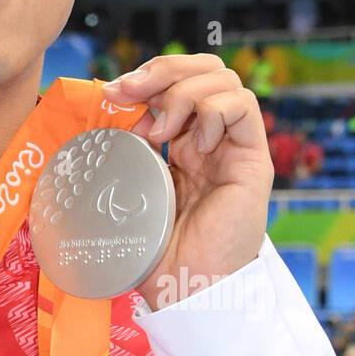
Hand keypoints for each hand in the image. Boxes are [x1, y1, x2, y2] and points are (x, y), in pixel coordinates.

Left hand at [100, 53, 272, 309]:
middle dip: (162, 69)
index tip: (111, 93)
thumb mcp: (126, 183)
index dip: (144, 76)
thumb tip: (101, 107)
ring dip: (182, 93)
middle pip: (201, 68)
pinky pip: (243, 105)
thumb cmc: (152, 245)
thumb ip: (121, 146)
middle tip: (130, 92)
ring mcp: (232, 145)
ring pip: (221, 79)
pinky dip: (213, 110)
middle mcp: (208, 136)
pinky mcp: (253, 159)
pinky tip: (195, 143)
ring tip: (160, 132)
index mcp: (179, 140)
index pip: (174, 80)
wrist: (183, 287)